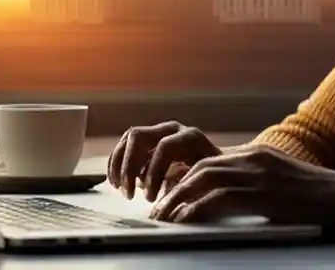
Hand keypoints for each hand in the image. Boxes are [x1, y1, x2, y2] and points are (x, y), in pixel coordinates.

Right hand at [107, 121, 222, 200]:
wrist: (218, 171)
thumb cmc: (213, 182)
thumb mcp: (206, 186)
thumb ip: (186, 191)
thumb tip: (165, 205)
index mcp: (190, 138)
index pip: (164, 148)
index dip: (154, 173)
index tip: (150, 199)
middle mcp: (173, 129)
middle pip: (140, 137)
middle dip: (130, 167)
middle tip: (129, 194)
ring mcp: (159, 131)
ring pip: (129, 139)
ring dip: (120, 164)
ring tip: (119, 188)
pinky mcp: (148, 139)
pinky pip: (125, 144)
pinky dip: (117, 162)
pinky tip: (116, 182)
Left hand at [148, 144, 334, 231]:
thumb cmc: (314, 194)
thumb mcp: (280, 178)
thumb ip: (254, 180)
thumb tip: (227, 196)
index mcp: (254, 153)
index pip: (208, 160)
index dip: (183, 178)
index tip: (168, 197)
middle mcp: (252, 158)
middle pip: (199, 168)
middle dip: (173, 189)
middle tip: (158, 210)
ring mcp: (257, 174)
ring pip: (203, 180)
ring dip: (178, 200)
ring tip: (163, 218)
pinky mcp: (263, 193)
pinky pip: (220, 199)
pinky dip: (198, 209)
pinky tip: (186, 222)